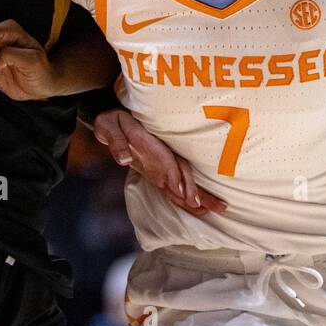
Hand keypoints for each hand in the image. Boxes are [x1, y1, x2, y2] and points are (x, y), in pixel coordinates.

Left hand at [92, 108, 227, 217]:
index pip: (167, 160)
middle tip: (208, 206)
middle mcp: (159, 154)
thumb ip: (116, 142)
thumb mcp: (109, 126)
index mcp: (149, 144)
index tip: (184, 193)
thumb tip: (124, 160)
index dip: (176, 175)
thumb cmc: (112, 122)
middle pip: (182, 171)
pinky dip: (187, 194)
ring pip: (183, 178)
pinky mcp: (158, 169)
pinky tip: (199, 207)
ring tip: (216, 208)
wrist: (113, 117)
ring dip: (199, 193)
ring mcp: (160, 162)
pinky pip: (175, 183)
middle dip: (195, 189)